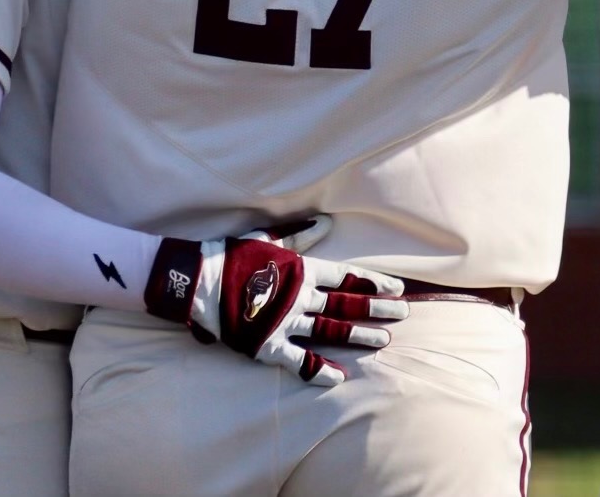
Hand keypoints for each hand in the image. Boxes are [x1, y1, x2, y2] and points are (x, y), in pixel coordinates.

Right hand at [145, 216, 407, 386]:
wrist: (196, 282)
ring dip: (358, 337)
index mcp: (301, 269)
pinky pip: (300, 362)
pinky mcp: (269, 345)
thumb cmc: (231, 255)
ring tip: (383, 341)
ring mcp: (286, 323)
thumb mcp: (267, 239)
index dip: (373, 282)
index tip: (396, 288)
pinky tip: (340, 377)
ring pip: (331, 332)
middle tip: (403, 314)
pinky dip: (320, 370)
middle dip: (377, 310)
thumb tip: (326, 223)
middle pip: (346, 305)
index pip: (346, 276)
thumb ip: (299, 236)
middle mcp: (299, 297)